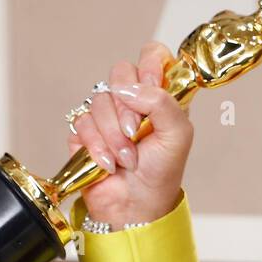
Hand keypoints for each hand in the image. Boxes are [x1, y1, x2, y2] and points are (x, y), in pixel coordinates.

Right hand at [67, 40, 194, 228]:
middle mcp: (133, 100)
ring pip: (100, 100)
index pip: (153, 55)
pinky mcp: (85, 131)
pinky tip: (109, 164)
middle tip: (136, 132)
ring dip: (114, 135)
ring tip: (127, 158)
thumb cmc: (162, 174)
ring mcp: (107, 114)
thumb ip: (163, 102)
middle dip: (128, 107)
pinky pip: (82, 122)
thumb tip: (130, 89)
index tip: (151, 87)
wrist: (137, 206)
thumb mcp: (178, 136)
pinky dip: (97, 146)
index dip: (149, 65)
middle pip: (120, 72)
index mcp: (159, 95)